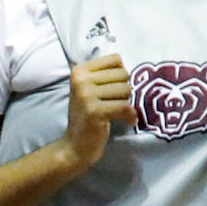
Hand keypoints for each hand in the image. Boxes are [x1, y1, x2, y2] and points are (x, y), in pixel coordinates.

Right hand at [57, 50, 133, 167]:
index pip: (116, 59)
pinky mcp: (94, 112)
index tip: (113, 89)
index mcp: (79, 71)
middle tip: (114, 103)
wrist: (75, 146)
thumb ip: (103, 74)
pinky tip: (128, 121)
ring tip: (115, 112)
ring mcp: (86, 96)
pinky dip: (130, 116)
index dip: (120, 75)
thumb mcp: (89, 89)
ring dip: (126, 103)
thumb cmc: (87, 116)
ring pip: (126, 89)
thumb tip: (123, 62)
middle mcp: (80, 80)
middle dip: (124, 90)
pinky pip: (124, 107)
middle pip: (123, 74)